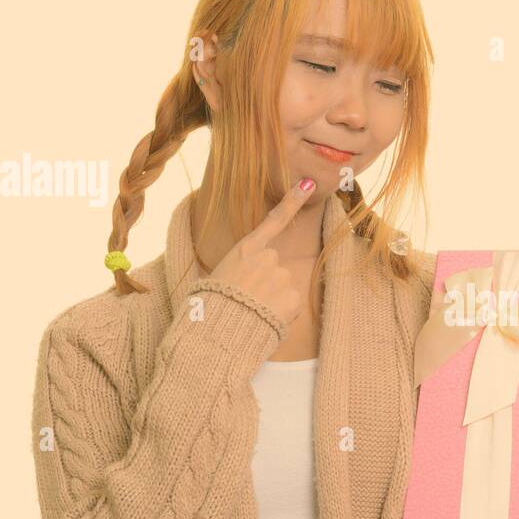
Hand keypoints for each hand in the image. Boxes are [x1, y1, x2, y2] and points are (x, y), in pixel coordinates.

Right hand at [205, 176, 316, 325]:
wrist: (217, 332)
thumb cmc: (211, 307)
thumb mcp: (217, 277)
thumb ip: (240, 270)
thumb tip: (249, 278)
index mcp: (245, 250)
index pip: (273, 220)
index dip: (292, 201)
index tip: (307, 186)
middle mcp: (266, 258)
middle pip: (275, 266)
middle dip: (267, 282)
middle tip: (248, 299)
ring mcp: (281, 276)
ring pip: (284, 286)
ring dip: (273, 299)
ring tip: (254, 310)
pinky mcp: (292, 296)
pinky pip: (291, 304)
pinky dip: (282, 313)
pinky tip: (266, 318)